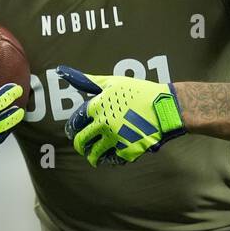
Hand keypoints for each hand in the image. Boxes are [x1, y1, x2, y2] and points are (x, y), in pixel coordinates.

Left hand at [56, 66, 185, 165]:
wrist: (166, 107)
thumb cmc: (139, 91)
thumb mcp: (112, 82)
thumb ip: (87, 81)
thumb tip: (62, 71)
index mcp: (96, 107)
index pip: (75, 122)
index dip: (73, 128)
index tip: (74, 130)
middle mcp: (102, 124)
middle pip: (81, 141)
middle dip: (80, 146)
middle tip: (83, 147)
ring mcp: (115, 138)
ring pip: (95, 154)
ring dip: (93, 156)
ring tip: (95, 157)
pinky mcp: (128, 150)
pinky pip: (113, 160)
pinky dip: (112, 159)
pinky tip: (114, 154)